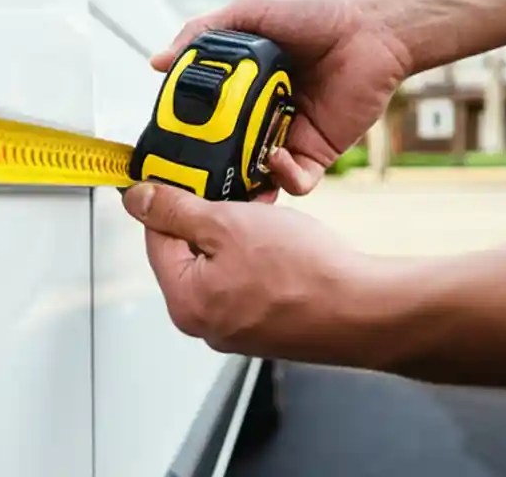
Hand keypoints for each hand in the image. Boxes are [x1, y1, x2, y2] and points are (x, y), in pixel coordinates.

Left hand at [122, 181, 384, 363]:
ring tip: (264, 213)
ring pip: (222, 261)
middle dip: (211, 216)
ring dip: (239, 230)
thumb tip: (138, 200)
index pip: (156, 238)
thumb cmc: (305, 275)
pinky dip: (261, 252)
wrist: (367, 309)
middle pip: (188, 251)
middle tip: (235, 194)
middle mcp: (206, 322)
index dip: (171, 201)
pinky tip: (282, 239)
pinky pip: (250, 277)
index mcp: (185, 303)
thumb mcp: (227, 223)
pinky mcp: (268, 324)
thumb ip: (176, 209)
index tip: (185, 178)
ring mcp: (238, 327)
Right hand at [152, 0, 411, 195]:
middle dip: (211, 171)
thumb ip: (201, 34)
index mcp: (242, 86)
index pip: (206, 119)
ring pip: (257, 176)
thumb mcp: (247, 14)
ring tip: (232, 178)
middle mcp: (262, 114)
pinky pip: (295, 180)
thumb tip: (158, 61)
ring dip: (244, 184)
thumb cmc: (317, 11)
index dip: (189, 133)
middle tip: (195, 176)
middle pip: (227, 154)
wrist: (372, 24)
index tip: (172, 141)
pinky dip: (282, 178)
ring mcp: (288, 135)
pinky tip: (275, 156)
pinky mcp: (318, 151)